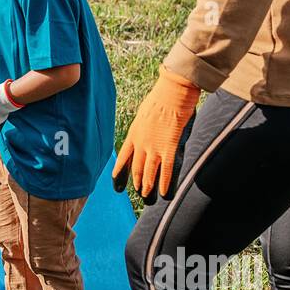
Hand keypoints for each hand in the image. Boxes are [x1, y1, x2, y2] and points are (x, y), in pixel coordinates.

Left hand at [113, 66, 200, 198]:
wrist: (172, 93)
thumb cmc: (161, 99)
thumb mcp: (144, 114)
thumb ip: (144, 128)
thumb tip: (147, 133)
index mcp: (133, 134)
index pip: (123, 158)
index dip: (120, 172)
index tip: (117, 184)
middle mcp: (141, 143)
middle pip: (137, 168)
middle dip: (137, 182)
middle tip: (139, 192)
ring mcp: (155, 147)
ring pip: (149, 173)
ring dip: (148, 187)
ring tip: (147, 196)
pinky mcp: (169, 148)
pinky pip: (166, 171)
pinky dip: (165, 183)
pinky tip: (164, 193)